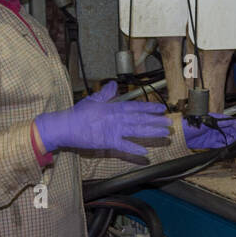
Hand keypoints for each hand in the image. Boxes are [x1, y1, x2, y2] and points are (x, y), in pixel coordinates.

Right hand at [34, 81, 170, 156]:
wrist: (66, 126)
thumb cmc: (79, 114)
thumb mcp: (93, 99)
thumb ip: (106, 93)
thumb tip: (113, 84)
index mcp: (114, 107)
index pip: (136, 107)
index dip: (150, 107)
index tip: (162, 109)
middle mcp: (117, 118)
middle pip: (140, 119)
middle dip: (156, 120)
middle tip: (169, 123)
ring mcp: (113, 130)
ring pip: (137, 130)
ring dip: (152, 132)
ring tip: (164, 134)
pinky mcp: (108, 141)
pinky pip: (124, 146)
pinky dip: (134, 149)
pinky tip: (145, 152)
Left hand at [183, 114, 235, 149]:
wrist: (180, 133)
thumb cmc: (192, 123)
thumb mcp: (208, 121)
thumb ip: (221, 122)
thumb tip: (233, 123)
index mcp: (216, 119)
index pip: (231, 122)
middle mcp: (216, 127)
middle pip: (230, 131)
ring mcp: (212, 135)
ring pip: (226, 138)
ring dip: (231, 142)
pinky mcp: (209, 143)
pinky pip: (219, 145)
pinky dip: (224, 147)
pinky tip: (228, 148)